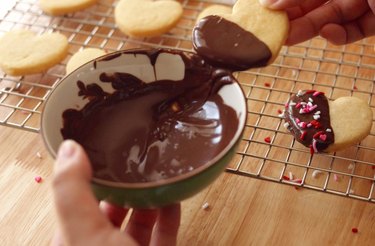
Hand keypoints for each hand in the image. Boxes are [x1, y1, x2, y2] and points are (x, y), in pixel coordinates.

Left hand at [51, 140, 180, 245]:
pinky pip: (164, 232)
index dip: (89, 176)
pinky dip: (169, 216)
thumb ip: (73, 192)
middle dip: (124, 185)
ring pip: (139, 220)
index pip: (78, 200)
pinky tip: (174, 199)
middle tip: (136, 160)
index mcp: (76, 239)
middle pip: (112, 209)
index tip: (102, 152)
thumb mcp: (83, 232)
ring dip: (149, 198)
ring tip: (157, 175)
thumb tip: (69, 148)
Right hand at [259, 0, 374, 44]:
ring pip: (329, 19)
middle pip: (313, 3)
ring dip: (307, 29)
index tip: (264, 9)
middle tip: (271, 28)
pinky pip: (350, 31)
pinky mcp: (373, 23)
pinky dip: (338, 35)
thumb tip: (271, 2)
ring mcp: (362, 4)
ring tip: (288, 37)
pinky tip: (328, 32)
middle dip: (292, 16)